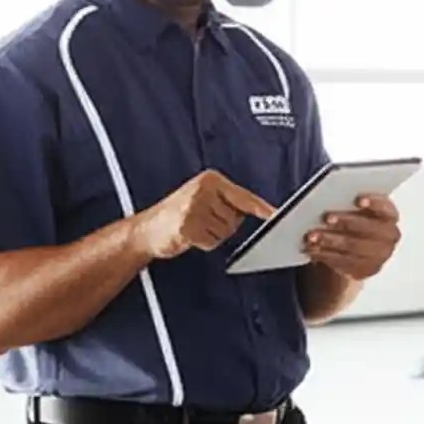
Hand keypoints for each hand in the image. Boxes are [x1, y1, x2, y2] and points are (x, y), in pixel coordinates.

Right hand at [138, 170, 274, 259]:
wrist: (146, 230)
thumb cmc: (178, 215)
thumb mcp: (203, 197)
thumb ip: (227, 200)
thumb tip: (257, 210)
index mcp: (211, 180)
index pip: (243, 196)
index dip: (262, 208)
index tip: (277, 215)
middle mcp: (204, 190)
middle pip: (236, 218)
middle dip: (223, 225)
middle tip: (203, 221)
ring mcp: (195, 207)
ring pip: (225, 231)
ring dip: (213, 235)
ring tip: (195, 227)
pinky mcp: (188, 225)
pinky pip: (212, 241)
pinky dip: (204, 243)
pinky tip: (190, 236)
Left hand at [303, 194, 400, 280]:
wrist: (352, 244)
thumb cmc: (354, 217)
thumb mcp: (355, 206)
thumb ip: (349, 199)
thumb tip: (334, 194)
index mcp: (390, 215)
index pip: (386, 208)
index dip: (374, 203)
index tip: (357, 199)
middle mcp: (389, 237)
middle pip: (366, 228)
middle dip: (345, 222)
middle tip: (326, 217)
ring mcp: (378, 257)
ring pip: (352, 247)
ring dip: (330, 241)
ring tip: (312, 236)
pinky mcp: (364, 271)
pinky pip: (343, 262)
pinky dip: (325, 255)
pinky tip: (312, 249)